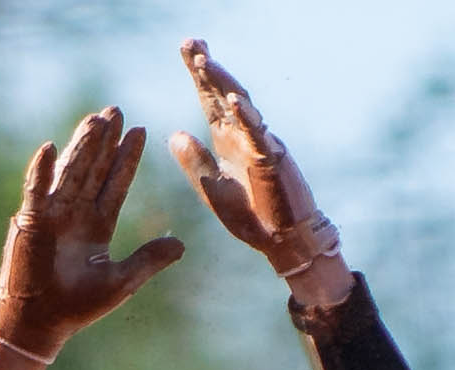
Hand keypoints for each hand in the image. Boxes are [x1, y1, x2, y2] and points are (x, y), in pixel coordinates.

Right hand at [0, 108, 183, 359]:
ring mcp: (52, 214)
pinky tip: (50, 148)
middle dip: (105, 141)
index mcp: (97, 225)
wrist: (41, 324)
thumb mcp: (121, 281)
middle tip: (117, 110)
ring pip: (70, 172)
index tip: (140, 130)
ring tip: (95, 120)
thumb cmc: (77, 307)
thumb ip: (149, 260)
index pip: (114, 184)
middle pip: (93, 169)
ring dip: (81, 146)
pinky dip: (41, 170)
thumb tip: (181, 244)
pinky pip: (36, 190)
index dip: (126, 158)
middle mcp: (75, 214)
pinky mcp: (31, 222)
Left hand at [170, 40, 347, 302]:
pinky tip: (231, 100)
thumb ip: (194, 163)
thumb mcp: (212, 189)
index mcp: (227, 140)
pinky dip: (245, 117)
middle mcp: (243, 135)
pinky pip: (257, 135)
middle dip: (207, 68)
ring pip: (240, 107)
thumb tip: (173, 134)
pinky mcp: (271, 161)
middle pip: (223, 94)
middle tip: (190, 42)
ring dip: (222, 83)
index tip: (187, 48)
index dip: (199, 75)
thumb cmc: (251, 217)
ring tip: (204, 62)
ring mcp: (259, 144)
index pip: (210, 100)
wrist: (281, 241)